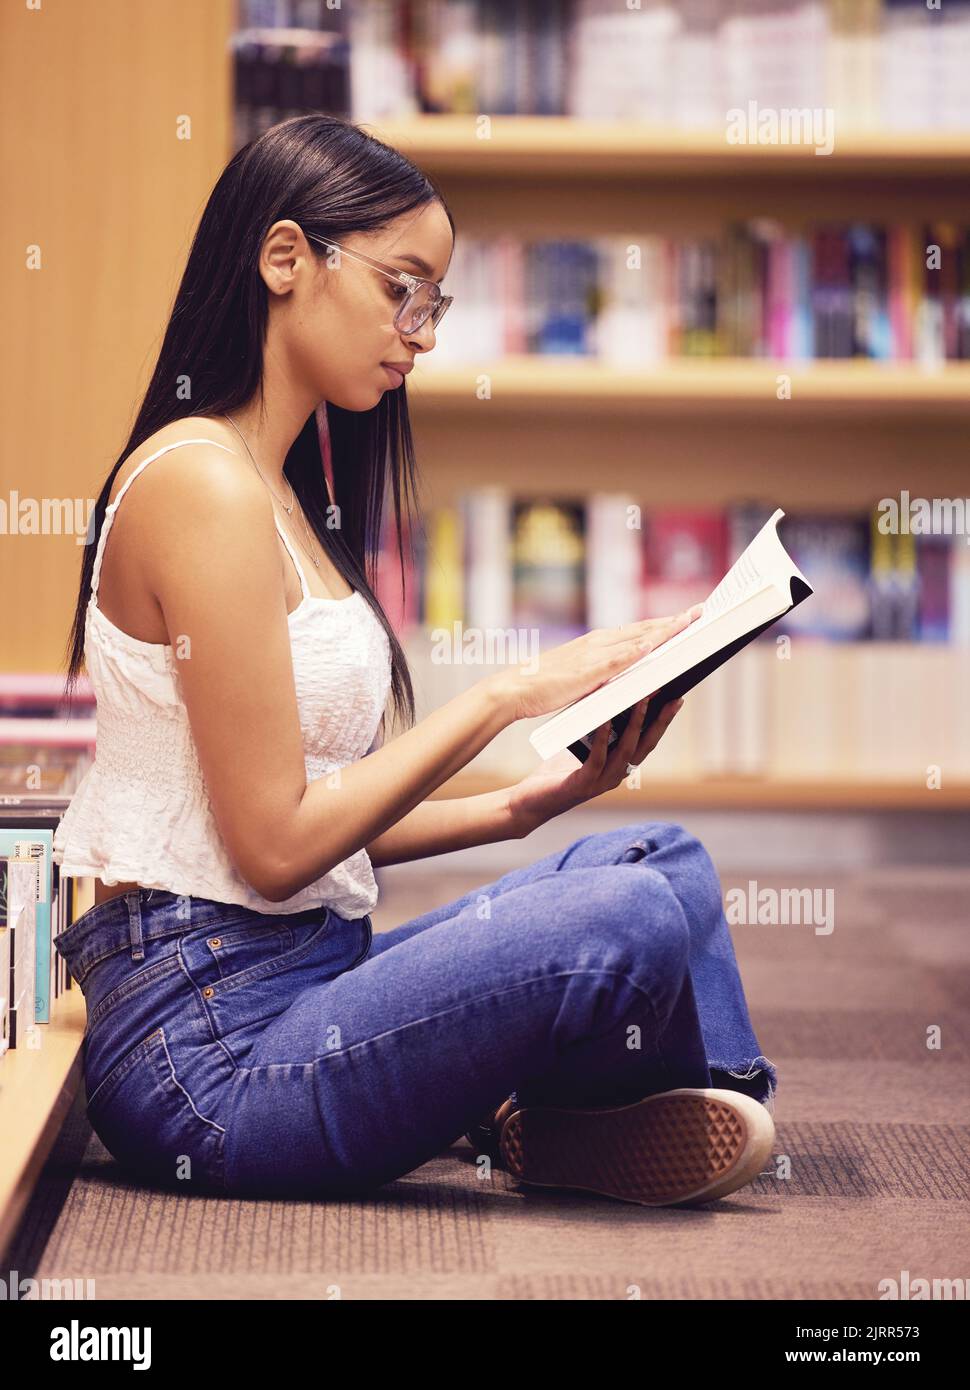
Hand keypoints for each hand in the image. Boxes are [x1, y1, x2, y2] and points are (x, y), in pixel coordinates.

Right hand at [491, 604, 703, 723]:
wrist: (513, 689)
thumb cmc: (542, 684)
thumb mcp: (579, 673)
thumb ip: (602, 670)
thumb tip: (626, 672)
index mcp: (596, 643)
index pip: (638, 630)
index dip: (664, 623)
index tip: (687, 617)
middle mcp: (598, 642)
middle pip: (644, 629)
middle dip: (674, 621)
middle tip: (700, 611)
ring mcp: (594, 655)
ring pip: (637, 639)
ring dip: (665, 630)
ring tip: (690, 623)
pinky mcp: (588, 671)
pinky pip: (619, 660)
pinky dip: (639, 651)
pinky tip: (657, 646)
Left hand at [506, 694, 685, 835]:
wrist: (532, 802)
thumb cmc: (558, 773)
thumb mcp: (583, 746)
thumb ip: (599, 729)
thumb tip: (610, 698)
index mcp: (620, 766)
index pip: (648, 741)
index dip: (663, 721)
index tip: (676, 699)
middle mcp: (617, 775)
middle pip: (645, 745)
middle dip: (660, 721)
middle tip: (672, 697)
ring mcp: (602, 781)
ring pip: (626, 750)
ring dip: (635, 724)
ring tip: (642, 700)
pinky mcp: (583, 784)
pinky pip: (597, 758)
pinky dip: (602, 738)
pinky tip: (604, 721)